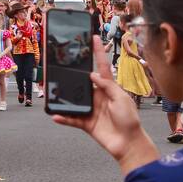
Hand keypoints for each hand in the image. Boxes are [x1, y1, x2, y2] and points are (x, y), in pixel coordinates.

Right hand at [52, 35, 157, 174]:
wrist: (128, 143)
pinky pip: (71, 119)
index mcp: (109, 88)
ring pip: (73, 100)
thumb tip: (92, 75)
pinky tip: (55, 115)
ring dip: (63, 97)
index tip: (94, 38)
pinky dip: (62, 117)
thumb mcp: (122, 98)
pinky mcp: (86, 123)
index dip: (97, 52)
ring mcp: (91, 110)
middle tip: (61, 65)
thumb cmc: (130, 120)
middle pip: (82, 83)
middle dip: (72, 75)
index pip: (101, 67)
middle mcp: (98, 97)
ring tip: (52, 91)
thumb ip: (108, 86)